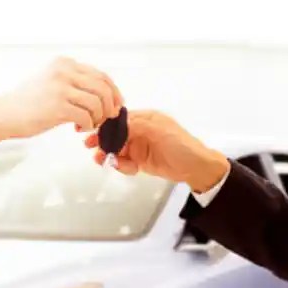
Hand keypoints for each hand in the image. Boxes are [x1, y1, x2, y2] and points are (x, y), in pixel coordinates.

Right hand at [0, 57, 122, 160]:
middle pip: (103, 88)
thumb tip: (104, 94)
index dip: (113, 92)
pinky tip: (78, 128)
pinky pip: (86, 117)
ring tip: (88, 124)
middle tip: (107, 118)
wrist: (4, 114)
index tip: (117, 105)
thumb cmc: (27, 102)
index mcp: (64, 63)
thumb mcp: (51, 80)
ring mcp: (61, 88)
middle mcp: (64, 71)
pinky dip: (87, 125)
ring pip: (98, 103)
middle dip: (110, 105)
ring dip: (98, 117)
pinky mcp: (58, 106)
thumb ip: (73, 82)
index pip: (100, 75)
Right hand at [84, 110, 228, 192]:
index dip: (106, 125)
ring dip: (110, 155)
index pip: (121, 119)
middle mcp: (141, 131)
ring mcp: (140, 146)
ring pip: (117, 149)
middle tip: (92, 148)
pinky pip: (124, 162)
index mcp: (146, 119)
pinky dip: (122, 166)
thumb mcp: (159, 131)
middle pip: (115, 135)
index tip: (92, 131)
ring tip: (103, 161)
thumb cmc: (181, 145)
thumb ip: (136, 126)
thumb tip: (117, 125)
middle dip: (103, 141)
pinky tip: (129, 169)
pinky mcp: (140, 161)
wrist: (195, 168)